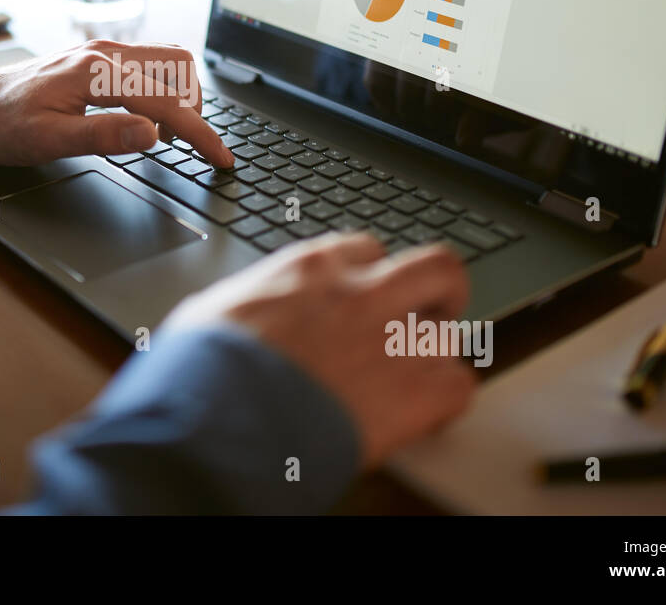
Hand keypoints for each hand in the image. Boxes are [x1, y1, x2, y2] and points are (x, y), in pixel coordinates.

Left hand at [0, 40, 235, 167]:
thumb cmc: (4, 125)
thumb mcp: (48, 141)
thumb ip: (102, 136)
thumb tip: (151, 134)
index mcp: (96, 71)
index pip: (165, 100)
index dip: (199, 132)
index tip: (220, 158)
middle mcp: (105, 52)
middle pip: (179, 66)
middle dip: (195, 107)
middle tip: (190, 148)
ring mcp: (103, 50)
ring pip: (168, 60)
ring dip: (180, 96)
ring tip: (167, 136)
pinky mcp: (100, 57)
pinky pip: (149, 64)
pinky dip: (163, 89)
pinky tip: (147, 119)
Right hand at [163, 234, 474, 467]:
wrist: (224, 415)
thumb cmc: (204, 368)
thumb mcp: (213, 311)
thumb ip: (247, 302)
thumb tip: (235, 313)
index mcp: (313, 268)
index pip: (365, 251)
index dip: (370, 276)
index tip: (365, 294)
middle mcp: (363, 292)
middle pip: (436, 268)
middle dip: (440, 290)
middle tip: (431, 313)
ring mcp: (395, 339)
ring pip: (452, 331)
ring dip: (435, 354)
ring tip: (419, 378)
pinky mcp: (417, 391)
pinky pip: (460, 385)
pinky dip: (446, 401)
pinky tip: (426, 413)